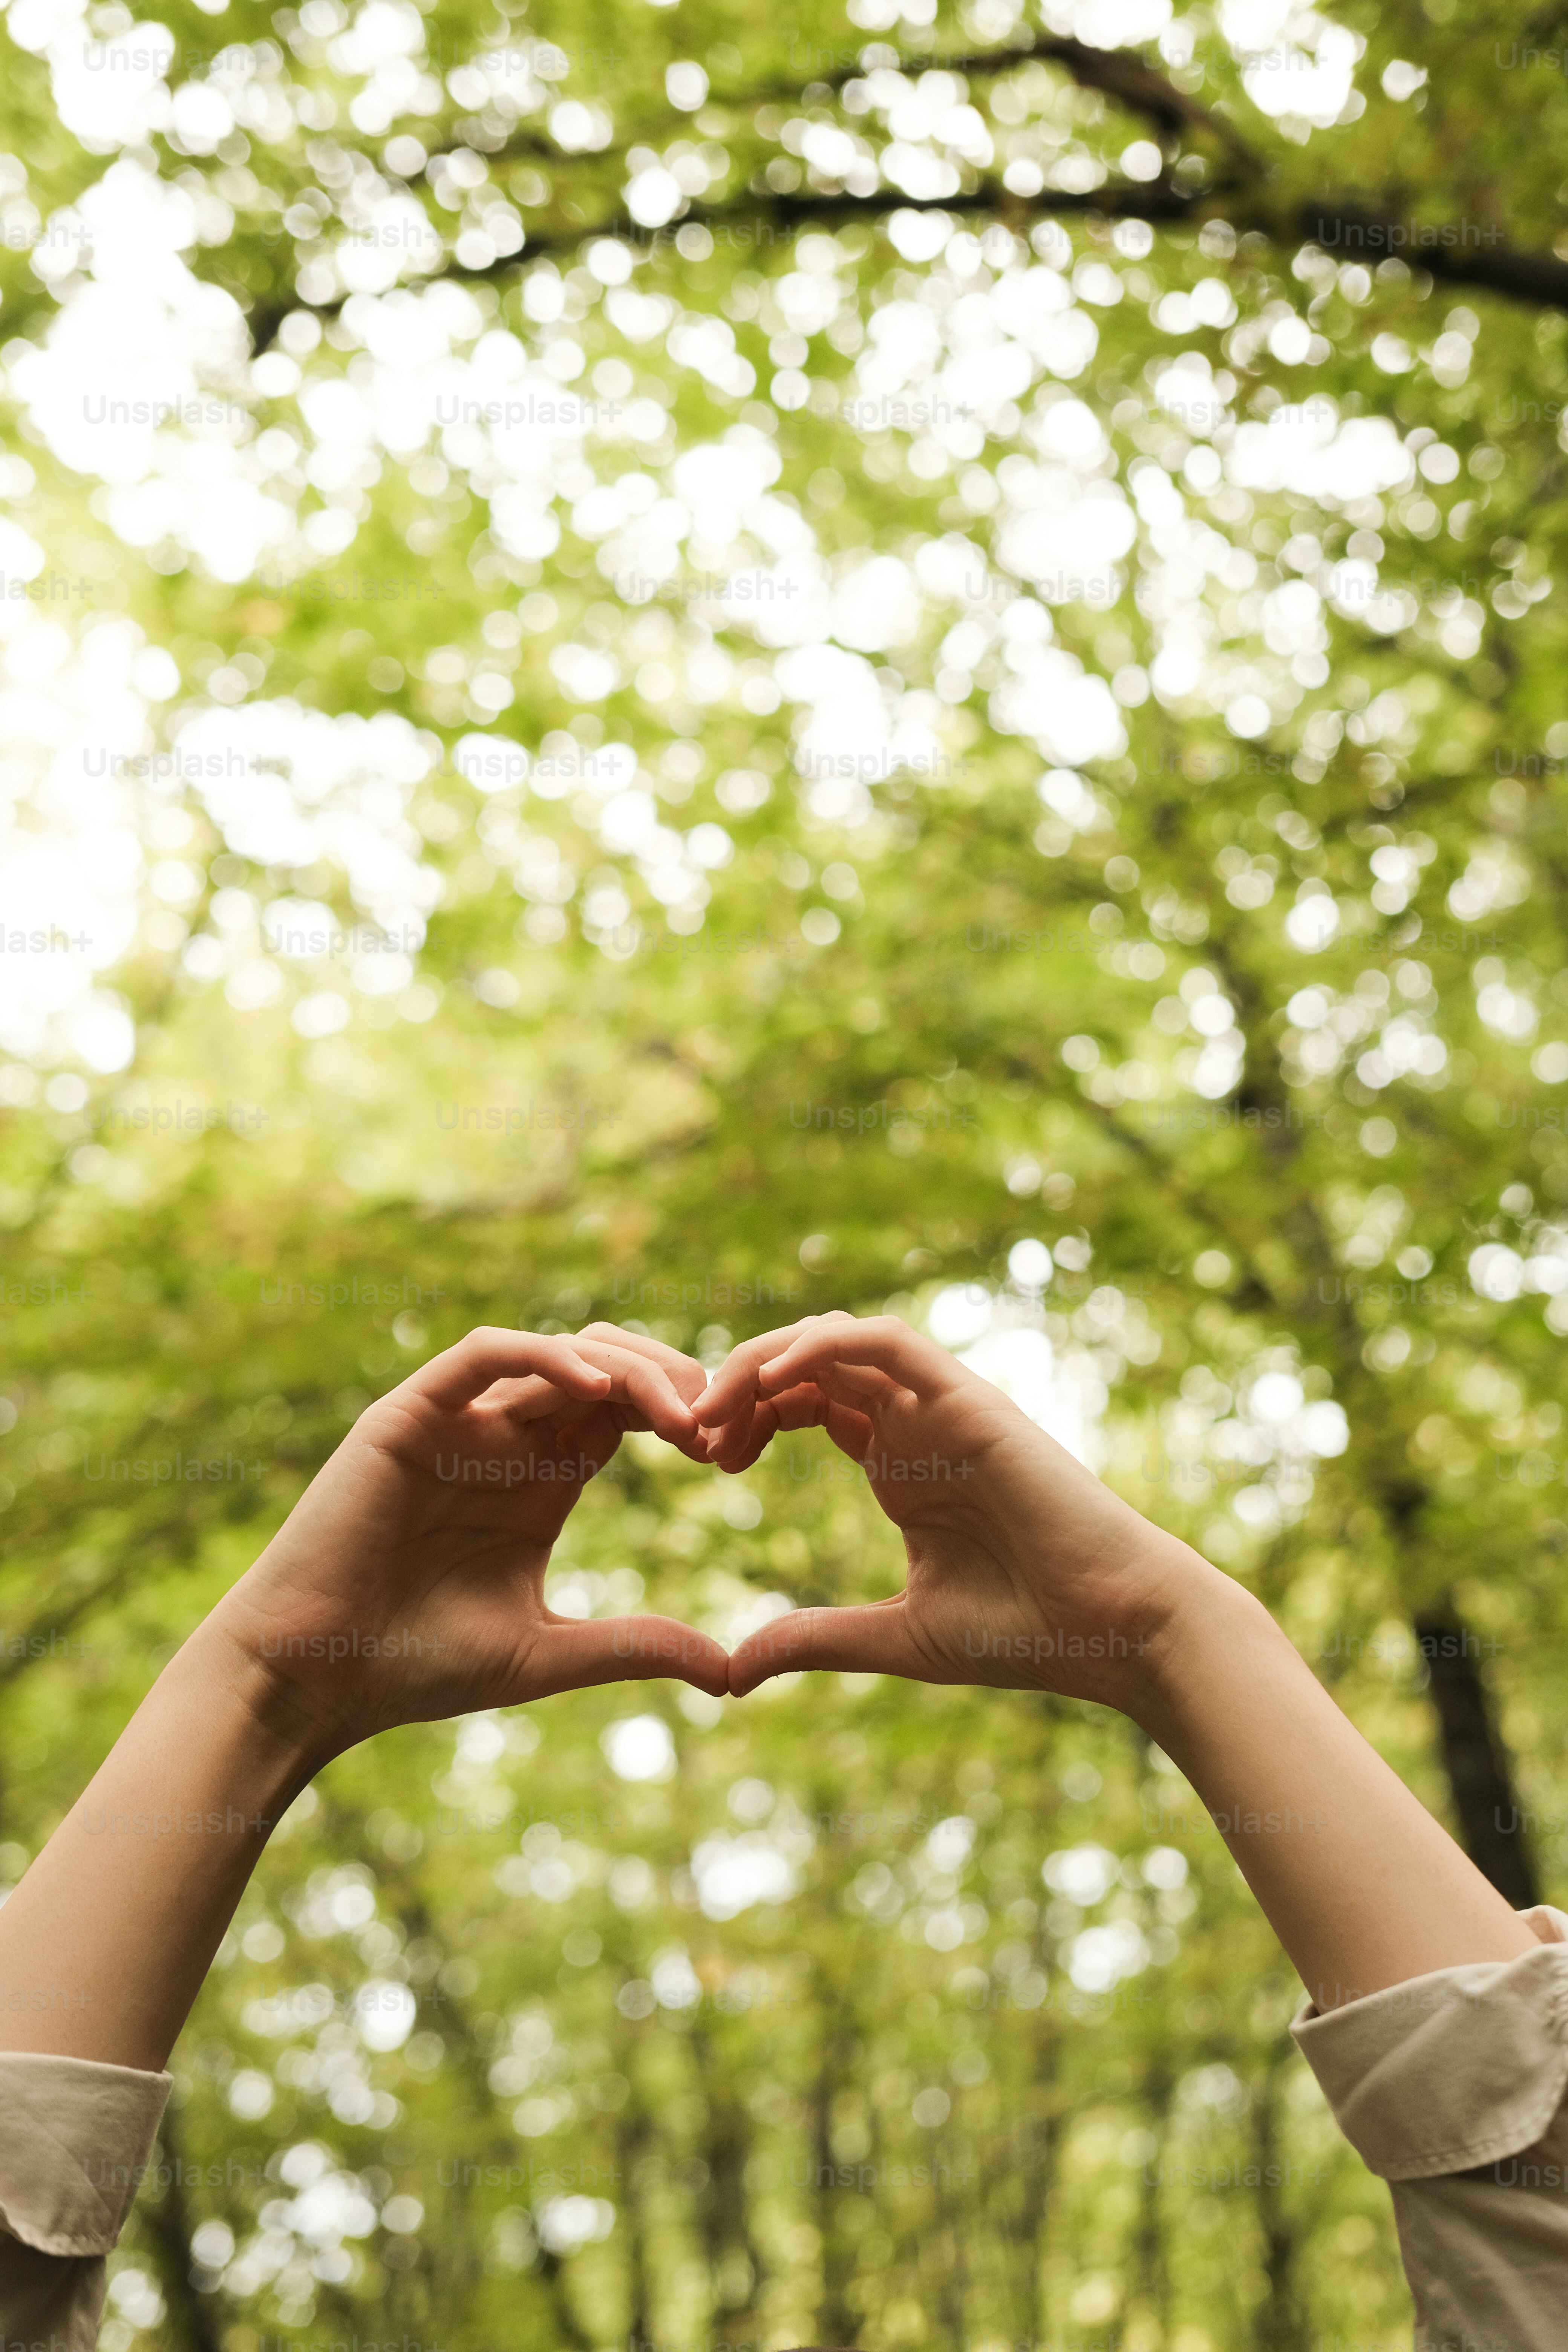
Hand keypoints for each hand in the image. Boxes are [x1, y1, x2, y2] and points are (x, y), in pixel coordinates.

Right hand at [205, 1324, 727, 1757]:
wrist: (316, 1680)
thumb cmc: (419, 1668)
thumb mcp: (549, 1654)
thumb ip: (635, 1648)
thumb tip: (731, 1673)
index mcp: (541, 1479)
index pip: (627, 1411)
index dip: (683, 1415)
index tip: (730, 1452)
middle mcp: (504, 1438)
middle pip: (605, 1368)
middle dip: (670, 1378)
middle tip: (720, 1418)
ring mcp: (456, 1421)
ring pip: (557, 1351)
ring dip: (626, 1366)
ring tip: (679, 1406)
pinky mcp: (409, 1414)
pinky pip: (484, 1354)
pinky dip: (544, 1357)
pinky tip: (597, 1388)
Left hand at [695, 1312, 1201, 1701]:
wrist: (1112, 1631)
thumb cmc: (1022, 1634)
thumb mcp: (893, 1636)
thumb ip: (814, 1638)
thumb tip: (732, 1673)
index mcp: (897, 1464)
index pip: (801, 1404)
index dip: (742, 1416)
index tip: (700, 1458)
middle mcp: (914, 1423)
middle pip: (806, 1364)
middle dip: (737, 1383)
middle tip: (688, 1430)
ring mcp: (941, 1407)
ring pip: (835, 1339)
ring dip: (766, 1358)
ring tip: (714, 1403)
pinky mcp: (969, 1400)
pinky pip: (887, 1341)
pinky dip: (825, 1343)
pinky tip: (776, 1379)